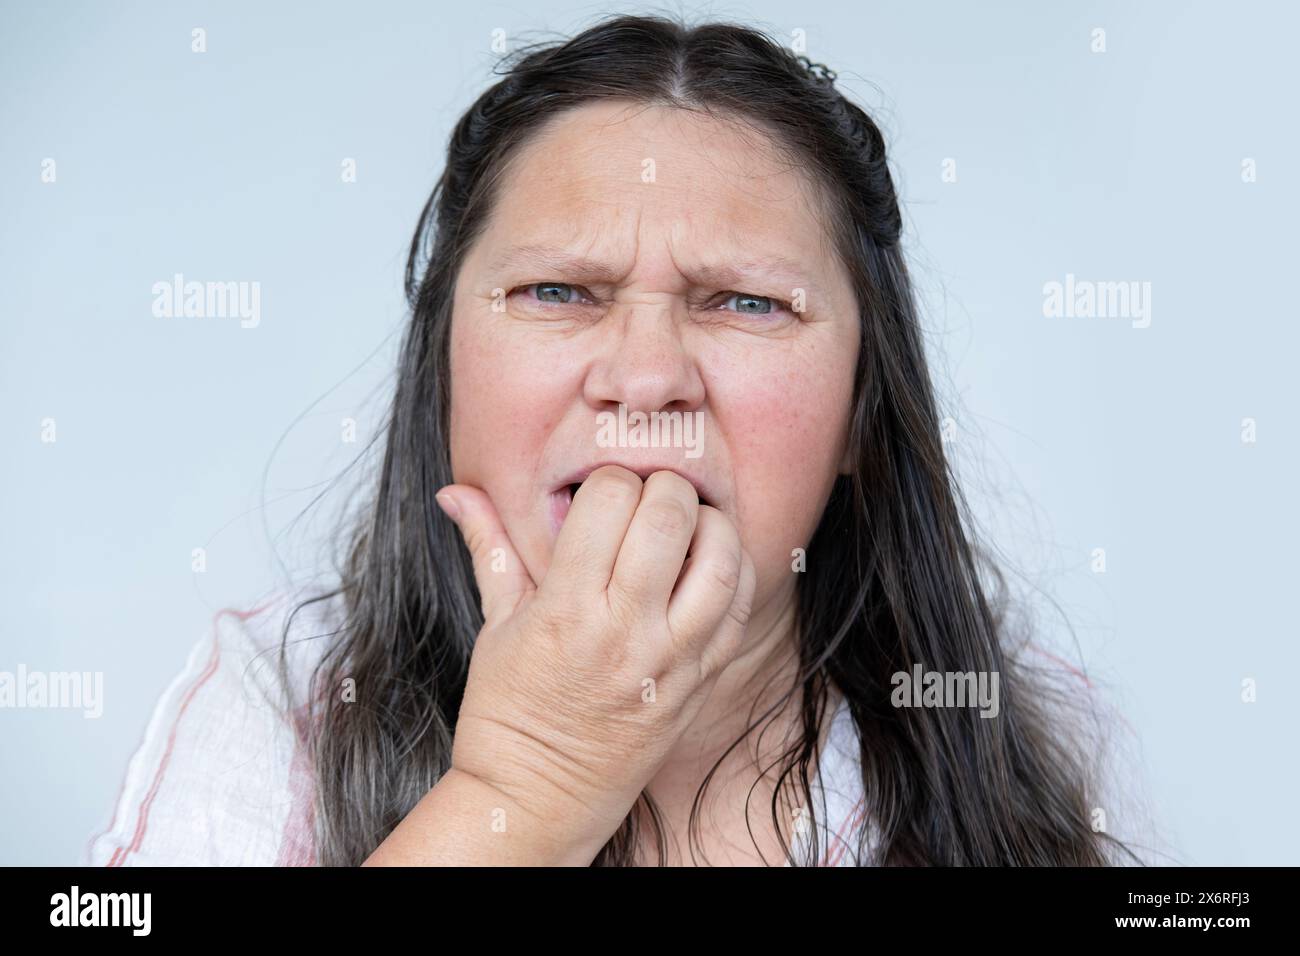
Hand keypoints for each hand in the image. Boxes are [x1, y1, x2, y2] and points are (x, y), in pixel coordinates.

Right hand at [436, 465, 755, 854]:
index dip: (607, 480)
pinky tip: (707, 566)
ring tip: (685, 525)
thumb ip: (486, 546)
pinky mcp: (701, 682)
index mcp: (567, 609)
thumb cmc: (508, 714)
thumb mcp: (495, 626)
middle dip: (662, 486)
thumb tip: (454, 492)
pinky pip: (739, 608)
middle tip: (647, 497)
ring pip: (721, 557)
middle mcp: (626, 630)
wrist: (537, 802)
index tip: (600, 493)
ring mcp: (672, 659)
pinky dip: (732, 572)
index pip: (610, 499)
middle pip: (670, 515)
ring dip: (708, 524)